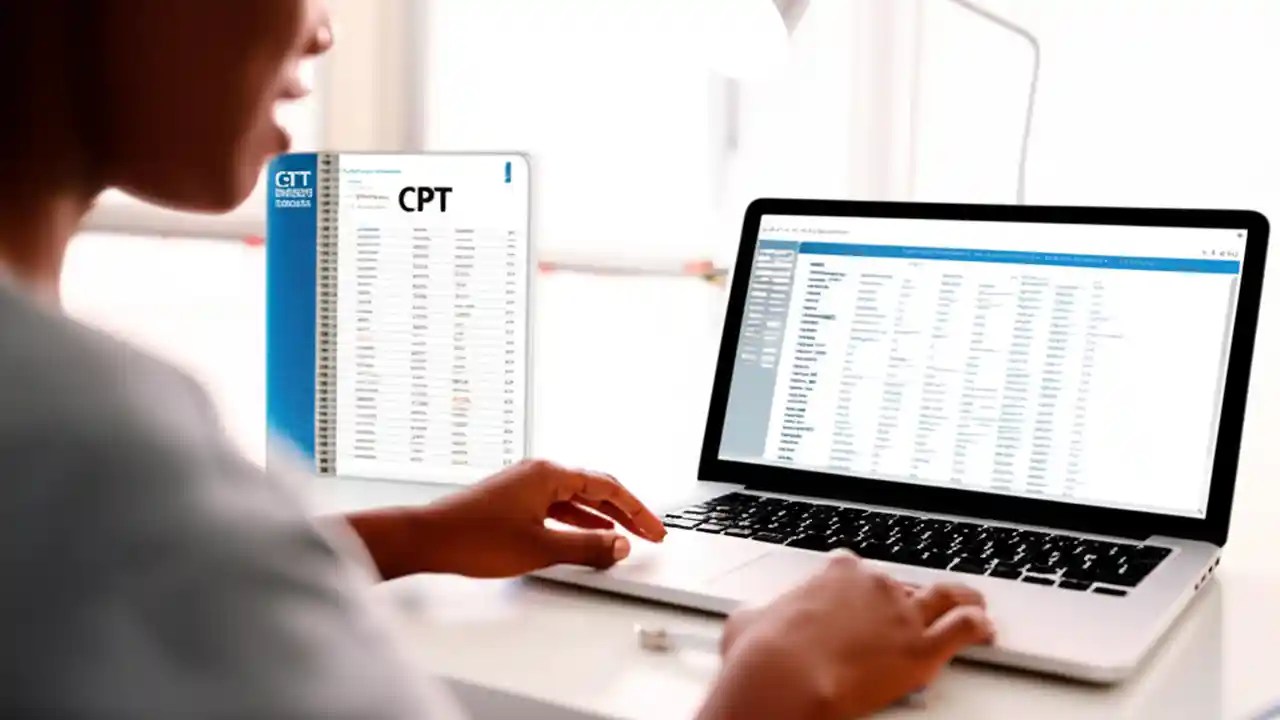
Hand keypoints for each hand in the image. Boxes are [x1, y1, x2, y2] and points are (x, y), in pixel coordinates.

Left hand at [343, 459, 665, 579]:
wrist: (427, 539)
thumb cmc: (473, 537)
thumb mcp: (541, 547)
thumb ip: (586, 547)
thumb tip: (619, 545)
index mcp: (549, 474)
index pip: (607, 487)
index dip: (636, 510)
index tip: (654, 530)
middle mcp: (538, 473)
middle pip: (594, 489)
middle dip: (625, 512)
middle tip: (649, 533)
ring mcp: (524, 486)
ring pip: (576, 499)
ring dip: (602, 518)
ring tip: (624, 536)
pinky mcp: (512, 501)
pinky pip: (557, 507)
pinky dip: (577, 521)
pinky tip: (586, 535)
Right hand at [698, 552, 994, 719]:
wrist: (784, 677)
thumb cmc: (763, 653)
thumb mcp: (748, 619)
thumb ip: (760, 611)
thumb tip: (752, 617)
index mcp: (837, 571)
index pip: (860, 569)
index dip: (863, 587)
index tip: (861, 601)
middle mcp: (875, 584)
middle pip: (904, 584)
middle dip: (908, 599)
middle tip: (911, 614)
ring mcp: (901, 614)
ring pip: (947, 596)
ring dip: (962, 599)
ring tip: (973, 605)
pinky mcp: (921, 648)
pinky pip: (964, 628)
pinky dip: (979, 627)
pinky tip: (986, 631)